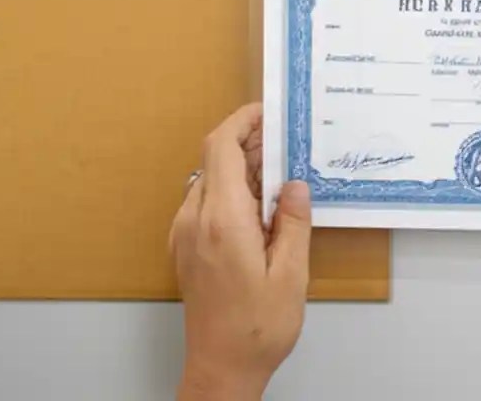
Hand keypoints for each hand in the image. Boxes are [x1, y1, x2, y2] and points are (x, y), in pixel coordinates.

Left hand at [169, 103, 312, 400]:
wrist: (222, 368)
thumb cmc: (257, 328)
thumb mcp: (291, 273)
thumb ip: (293, 222)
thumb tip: (295, 184)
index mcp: (222, 221)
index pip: (221, 148)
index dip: (242, 121)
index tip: (267, 112)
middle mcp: (195, 221)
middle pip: (215, 160)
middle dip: (249, 144)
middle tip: (286, 145)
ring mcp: (185, 235)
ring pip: (210, 180)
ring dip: (241, 170)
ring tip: (280, 178)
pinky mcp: (185, 248)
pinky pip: (205, 203)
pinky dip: (232, 192)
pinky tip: (261, 208)